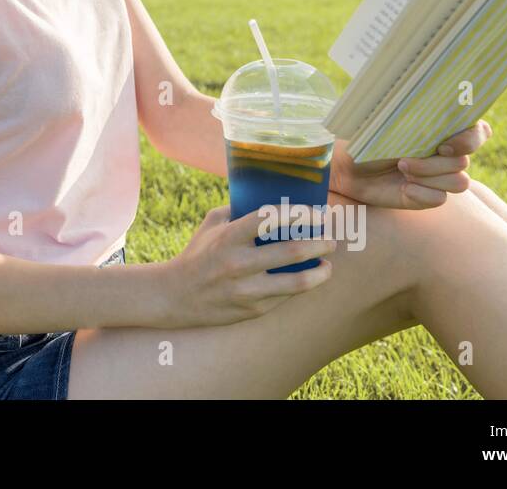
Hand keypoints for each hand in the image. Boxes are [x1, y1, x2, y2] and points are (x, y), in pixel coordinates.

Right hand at [158, 203, 338, 328]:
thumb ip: (238, 209)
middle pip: (291, 251)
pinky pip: (286, 297)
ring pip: (296, 283)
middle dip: (319, 243)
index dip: (299, 213)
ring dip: (320, 272)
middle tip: (330, 239)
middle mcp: (238, 263)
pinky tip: (308, 279)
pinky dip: (301, 287)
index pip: (269, 218)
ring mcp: (246, 289)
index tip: (317, 213)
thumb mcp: (211, 224)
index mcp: (229, 236)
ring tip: (328, 265)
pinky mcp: (252, 309)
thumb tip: (269, 196)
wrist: (175, 295)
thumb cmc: (198, 253)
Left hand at [329, 120, 491, 208]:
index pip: (479, 132)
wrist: (346, 163)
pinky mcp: (427, 196)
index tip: (443, 144)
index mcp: (442, 128)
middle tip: (405, 159)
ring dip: (429, 176)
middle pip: (464, 161)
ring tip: (401, 170)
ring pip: (459, 182)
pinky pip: (440, 199)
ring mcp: (438, 176)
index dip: (470, 139)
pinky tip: (403, 188)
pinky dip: (422, 194)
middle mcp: (445, 153)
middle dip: (435, 162)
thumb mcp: (391, 123)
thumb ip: (418, 120)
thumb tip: (438, 115)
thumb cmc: (367, 136)